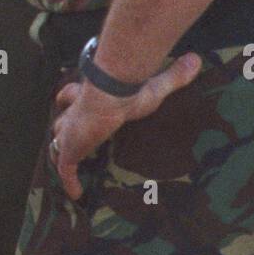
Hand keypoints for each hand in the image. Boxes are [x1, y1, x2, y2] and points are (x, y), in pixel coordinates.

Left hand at [50, 53, 201, 199]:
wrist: (111, 93)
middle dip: (63, 126)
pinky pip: (65, 170)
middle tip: (70, 137)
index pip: (72, 95)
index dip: (72, 98)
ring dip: (60, 151)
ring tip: (67, 165)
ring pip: (57, 142)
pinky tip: (76, 194)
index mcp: (89, 96)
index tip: (76, 101)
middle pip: (61, 120)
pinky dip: (70, 182)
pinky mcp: (70, 149)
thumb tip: (196, 59)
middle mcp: (76, 113)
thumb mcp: (156, 85)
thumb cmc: (129, 89)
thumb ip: (174, 76)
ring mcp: (70, 132)